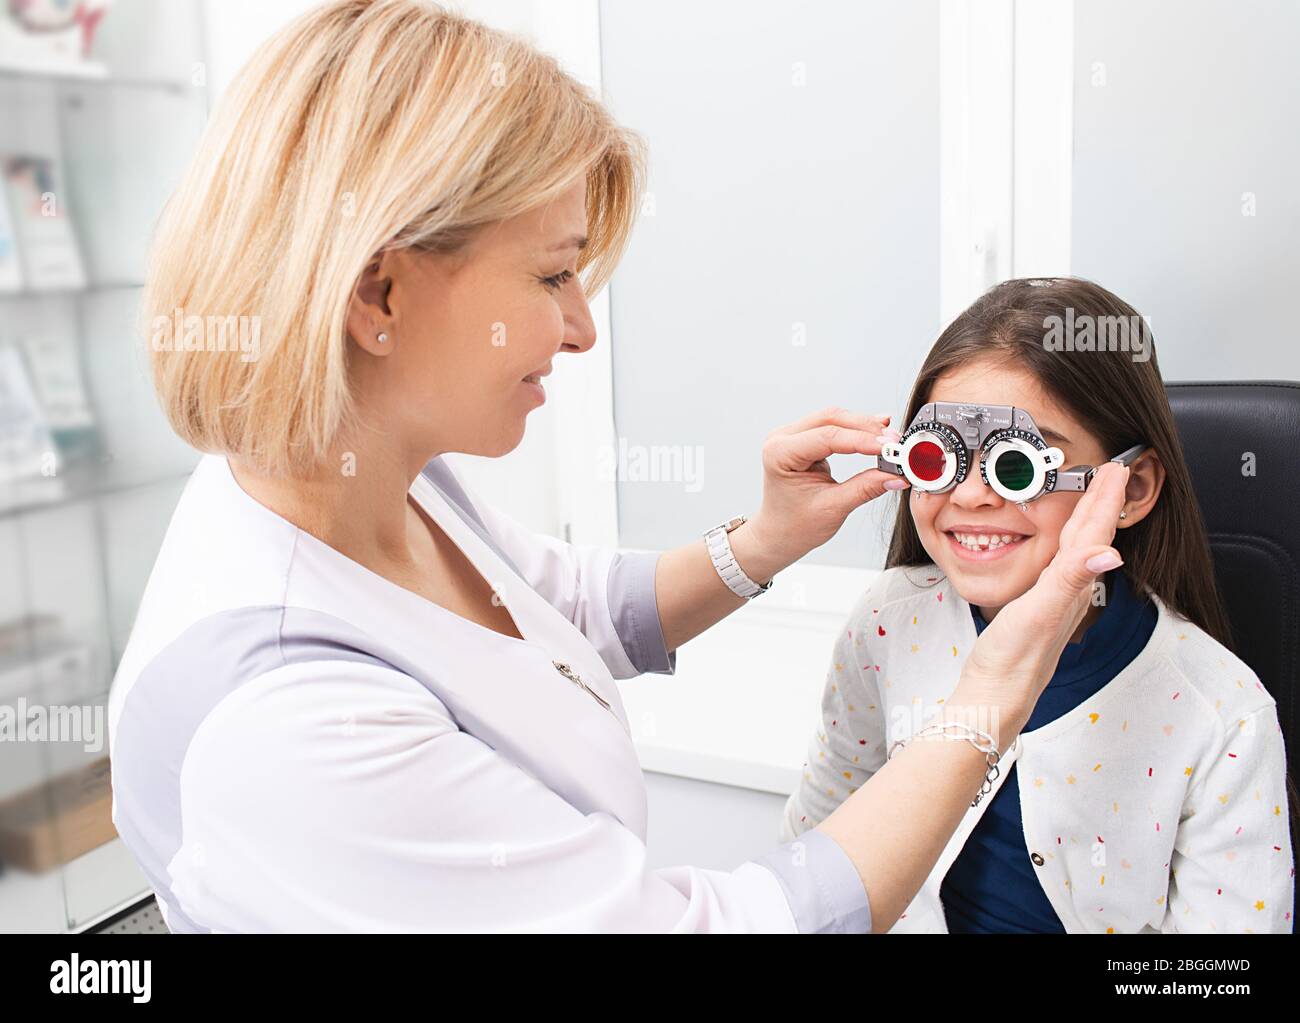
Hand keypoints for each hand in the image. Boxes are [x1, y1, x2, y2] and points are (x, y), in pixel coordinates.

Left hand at [732, 407, 908, 579]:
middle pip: (831, 420)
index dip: (862, 440)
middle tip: (895, 442)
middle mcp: (782, 438)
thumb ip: (865, 488)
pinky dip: (857, 431)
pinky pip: (834, 427)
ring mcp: (792, 436)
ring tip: (891, 439)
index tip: (890, 448)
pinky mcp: (805, 439)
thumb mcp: (833, 508)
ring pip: (835, 419)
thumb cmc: (795, 526)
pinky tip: (877, 433)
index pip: (828, 437)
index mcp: (780, 453)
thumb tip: (896, 475)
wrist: (779, 534)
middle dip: (867, 429)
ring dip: (864, 427)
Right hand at [957, 461, 1130, 735]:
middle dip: (1100, 503)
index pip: (1093, 532)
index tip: (1114, 469)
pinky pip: (1056, 564)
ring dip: (1085, 520)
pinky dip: (1060, 544)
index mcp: (1070, 583)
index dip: (1104, 500)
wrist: (996, 693)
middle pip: (1089, 536)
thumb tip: (1107, 553)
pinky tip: (1054, 546)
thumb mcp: (1040, 611)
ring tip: (1089, 498)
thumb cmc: (1015, 657)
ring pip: (1075, 549)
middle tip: (1110, 473)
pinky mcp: (1037, 607)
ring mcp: (1054, 599)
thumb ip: (1070, 579)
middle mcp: (1069, 589)